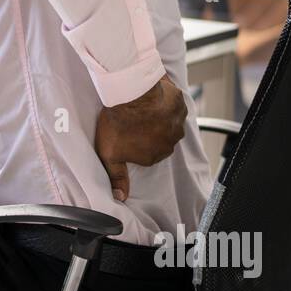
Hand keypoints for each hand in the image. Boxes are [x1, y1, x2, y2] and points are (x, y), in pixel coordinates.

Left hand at [94, 75, 186, 201]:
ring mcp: (177, 124)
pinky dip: (167, 102)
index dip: (136, 142)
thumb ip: (116, 176)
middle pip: (160, 139)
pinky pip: (175, 106)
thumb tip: (120, 197)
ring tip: (143, 107)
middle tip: (133, 119)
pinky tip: (154, 97)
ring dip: (159, 117)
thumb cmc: (118, 123)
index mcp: (154, 156)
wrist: (130, 94)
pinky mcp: (180, 105)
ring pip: (169, 123)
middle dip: (149, 131)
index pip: (147, 153)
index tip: (127, 132)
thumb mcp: (110, 154)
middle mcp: (170, 143)